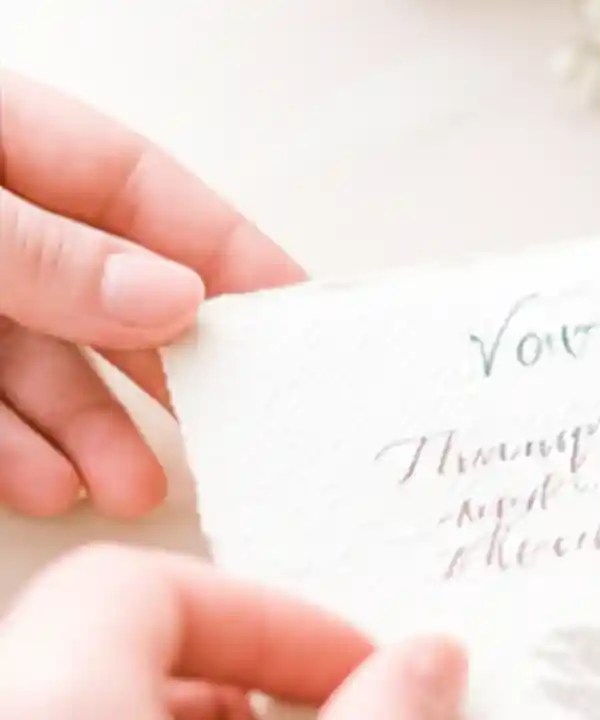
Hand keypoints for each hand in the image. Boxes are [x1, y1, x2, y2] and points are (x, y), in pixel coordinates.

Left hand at [0, 71, 305, 517]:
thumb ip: (53, 255)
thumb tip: (173, 299)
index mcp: (8, 141)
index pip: (146, 196)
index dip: (228, 254)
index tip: (299, 312)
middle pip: (109, 293)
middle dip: (170, 365)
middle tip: (241, 419)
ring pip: (43, 363)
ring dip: (93, 429)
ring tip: (137, 486)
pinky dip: (13, 450)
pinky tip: (51, 483)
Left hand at [0, 544, 467, 718]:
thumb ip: (370, 713)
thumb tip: (434, 659)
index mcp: (48, 692)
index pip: (140, 585)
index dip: (267, 617)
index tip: (351, 660)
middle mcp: (2, 701)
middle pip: (111, 638)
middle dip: (240, 668)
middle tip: (320, 708)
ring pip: (81, 692)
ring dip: (194, 706)